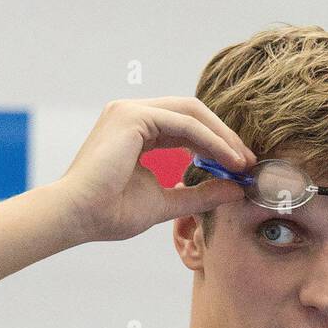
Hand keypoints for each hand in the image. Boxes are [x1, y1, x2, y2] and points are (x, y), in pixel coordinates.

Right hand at [57, 97, 255, 242]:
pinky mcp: (133, 116)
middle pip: (193, 114)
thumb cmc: (110, 213)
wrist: (78, 216)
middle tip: (248, 162)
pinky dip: (210, 140)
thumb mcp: (166, 202)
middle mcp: (132, 114)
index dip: (216, 145)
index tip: (240, 168)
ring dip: (222, 137)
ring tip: (242, 162)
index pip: (186, 127)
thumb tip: (235, 191)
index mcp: (136, 131)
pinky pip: (184, 123)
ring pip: (192, 113)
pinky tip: (228, 160)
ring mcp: (131, 111)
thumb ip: (199, 195)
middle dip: (225, 137)